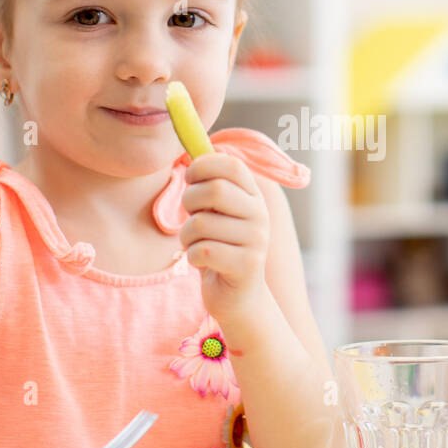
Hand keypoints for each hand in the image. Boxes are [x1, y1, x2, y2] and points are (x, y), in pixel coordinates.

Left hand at [180, 152, 270, 321]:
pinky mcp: (245, 266)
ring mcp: (256, 241)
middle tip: (190, 215)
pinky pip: (202, 251)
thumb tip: (191, 149)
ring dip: (187, 236)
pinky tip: (202, 262)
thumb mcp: (218, 214)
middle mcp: (260, 215)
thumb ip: (210, 184)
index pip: (232, 165)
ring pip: (201, 224)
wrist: (239, 298)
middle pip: (215, 190)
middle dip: (190, 201)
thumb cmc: (220, 249)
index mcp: (254, 197)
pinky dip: (192, 257)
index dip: (203, 165)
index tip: (190, 179)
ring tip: (196, 244)